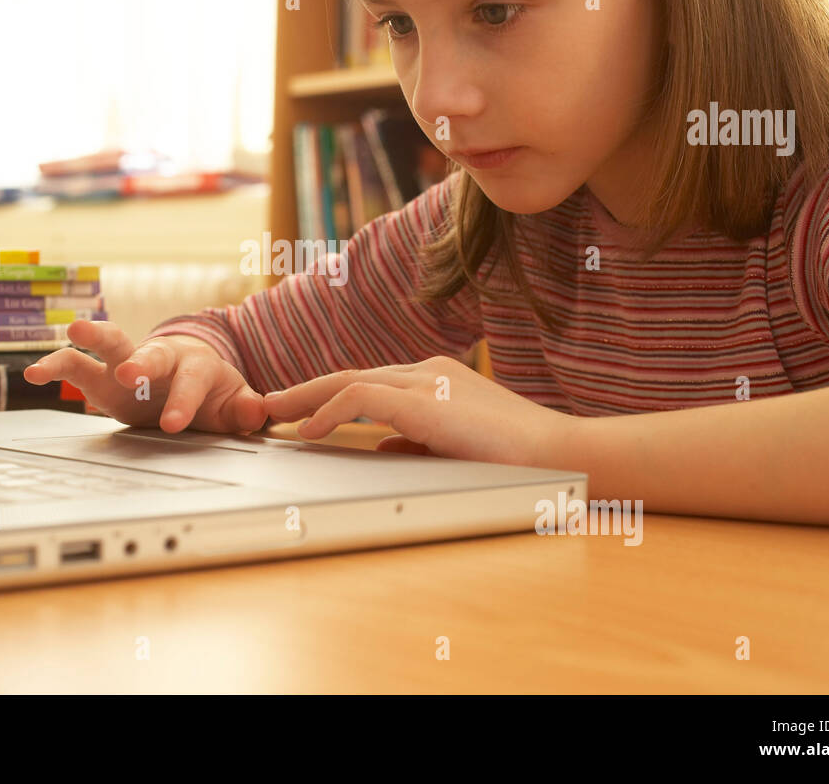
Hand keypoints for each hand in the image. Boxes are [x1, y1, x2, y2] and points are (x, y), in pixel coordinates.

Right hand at [23, 320, 266, 433]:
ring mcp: (125, 363)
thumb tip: (256, 411)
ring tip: (69, 334)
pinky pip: (75, 367)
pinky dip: (54, 367)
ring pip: (108, 344)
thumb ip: (244, 409)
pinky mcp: (100, 377)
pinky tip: (31, 374)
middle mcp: (158, 357)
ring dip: (90, 339)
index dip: (183, 401)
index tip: (174, 424)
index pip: (191, 382)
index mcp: (194, 364)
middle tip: (130, 370)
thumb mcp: (232, 402)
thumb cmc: (210, 391)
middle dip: (141, 361)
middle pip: (150, 352)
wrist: (186, 377)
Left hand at [263, 356, 574, 467]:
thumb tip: (379, 450)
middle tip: (269, 405)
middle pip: (349, 375)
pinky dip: (330, 410)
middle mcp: (425, 372)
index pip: (368, 383)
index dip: (328, 396)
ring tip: (274, 413)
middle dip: (304, 390)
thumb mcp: (454, 447)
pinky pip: (362, 398)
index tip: (299, 411)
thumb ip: (416, 444)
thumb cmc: (517, 457)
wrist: (559, 454)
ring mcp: (425, 382)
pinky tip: (310, 429)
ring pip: (349, 381)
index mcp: (433, 380)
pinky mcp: (424, 400)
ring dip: (306, 398)